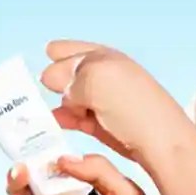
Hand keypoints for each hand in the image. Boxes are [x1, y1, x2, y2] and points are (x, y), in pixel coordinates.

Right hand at [39, 40, 188, 160]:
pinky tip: (51, 122)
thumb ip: (68, 75)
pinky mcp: (103, 128)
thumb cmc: (133, 105)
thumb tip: (50, 79)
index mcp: (107, 59)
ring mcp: (105, 104)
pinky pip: (76, 119)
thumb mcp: (96, 78)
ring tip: (34, 107)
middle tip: (38, 82)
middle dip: (55, 76)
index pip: (78, 50)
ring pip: (71, 98)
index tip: (46, 51)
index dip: (61, 51)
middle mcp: (106, 78)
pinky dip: (62, 119)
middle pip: (72, 74)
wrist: (161, 144)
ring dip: (56, 101)